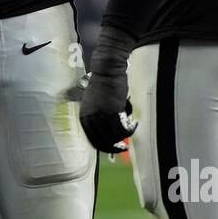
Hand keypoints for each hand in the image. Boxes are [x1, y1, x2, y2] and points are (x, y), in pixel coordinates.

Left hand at [79, 25, 137, 153]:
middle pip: (103, 141)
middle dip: (114, 146)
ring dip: (124, 136)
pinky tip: (134, 123)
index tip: (113, 147)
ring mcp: (101, 116)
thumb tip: (107, 131)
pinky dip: (129, 129)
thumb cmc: (102, 85)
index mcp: (84, 118)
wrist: (107, 70)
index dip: (104, 147)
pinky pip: (122, 128)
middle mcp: (90, 119)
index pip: (92, 140)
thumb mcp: (94, 104)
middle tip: (124, 147)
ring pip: (114, 136)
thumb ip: (97, 118)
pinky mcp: (112, 111)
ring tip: (131, 128)